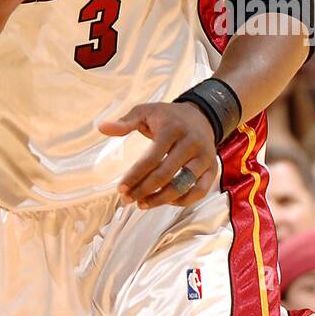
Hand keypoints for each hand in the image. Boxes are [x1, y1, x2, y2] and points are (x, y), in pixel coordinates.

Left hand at [98, 101, 217, 208]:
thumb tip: (102, 127)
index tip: (120, 189)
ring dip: (161, 199)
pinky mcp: (212, 168)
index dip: (134, 176)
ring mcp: (204, 157)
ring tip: (142, 204)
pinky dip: (183, 201)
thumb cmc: (168, 116)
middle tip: (127, 200)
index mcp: (173, 129)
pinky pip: (199, 191)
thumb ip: (125, 121)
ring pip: (183, 186)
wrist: (201, 116)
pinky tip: (166, 202)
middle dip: (144, 190)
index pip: (151, 158)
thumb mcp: (146, 111)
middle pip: (165, 174)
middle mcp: (191, 143)